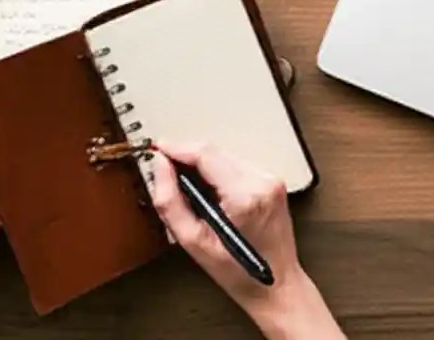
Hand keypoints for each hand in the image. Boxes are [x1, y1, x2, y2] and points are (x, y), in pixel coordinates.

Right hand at [148, 142, 343, 339]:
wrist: (277, 285)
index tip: (157, 149)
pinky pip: (237, 166)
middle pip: (215, 151)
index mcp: (245, 196)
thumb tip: (159, 167)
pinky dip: (218, 173)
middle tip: (165, 171)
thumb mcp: (194, 242)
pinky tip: (210, 193)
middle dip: (186, 156)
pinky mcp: (273, 182)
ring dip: (203, 165)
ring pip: (225, 156)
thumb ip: (170, 201)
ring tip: (188, 189)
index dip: (176, 148)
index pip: (205, 154)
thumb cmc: (240, 273)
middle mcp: (263, 181)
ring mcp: (272, 180)